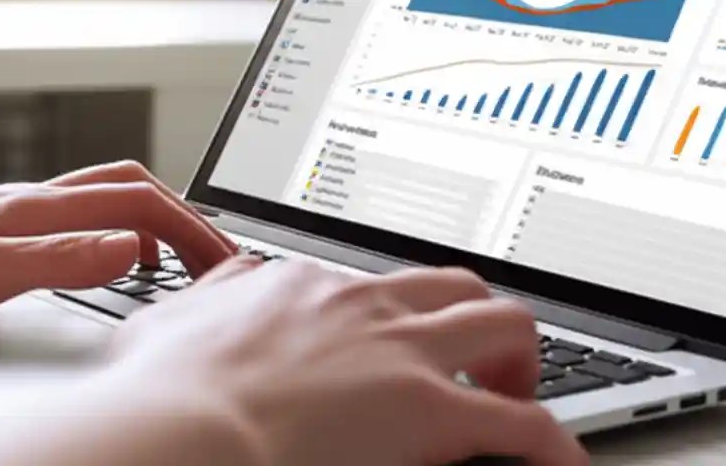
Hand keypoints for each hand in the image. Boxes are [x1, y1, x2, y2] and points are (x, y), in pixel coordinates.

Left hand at [0, 161, 236, 329]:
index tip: (223, 260)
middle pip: (131, 186)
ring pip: (104, 198)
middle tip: (212, 253)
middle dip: (183, 215)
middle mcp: (35, 199)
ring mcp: (17, 209)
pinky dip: (113, 229)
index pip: (140, 205)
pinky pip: (77, 216)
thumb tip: (135, 248)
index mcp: (41, 207)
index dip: (192, 230)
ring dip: (151, 218)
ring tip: (173, 256)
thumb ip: (64, 258)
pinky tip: (100, 258)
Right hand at [101, 260, 588, 464]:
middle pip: (455, 286)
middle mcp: (366, 306)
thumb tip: (231, 279)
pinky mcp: (430, 410)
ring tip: (520, 395)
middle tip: (478, 361)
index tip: (404, 338)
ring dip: (520, 359)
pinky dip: (553, 444)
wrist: (178, 432)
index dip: (402, 311)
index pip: (378, 283)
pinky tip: (562, 464)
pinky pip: (523, 424)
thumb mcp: (174, 319)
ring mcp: (403, 354)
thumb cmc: (163, 393)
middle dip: (477, 318)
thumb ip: (214, 294)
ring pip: (502, 325)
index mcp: (309, 287)